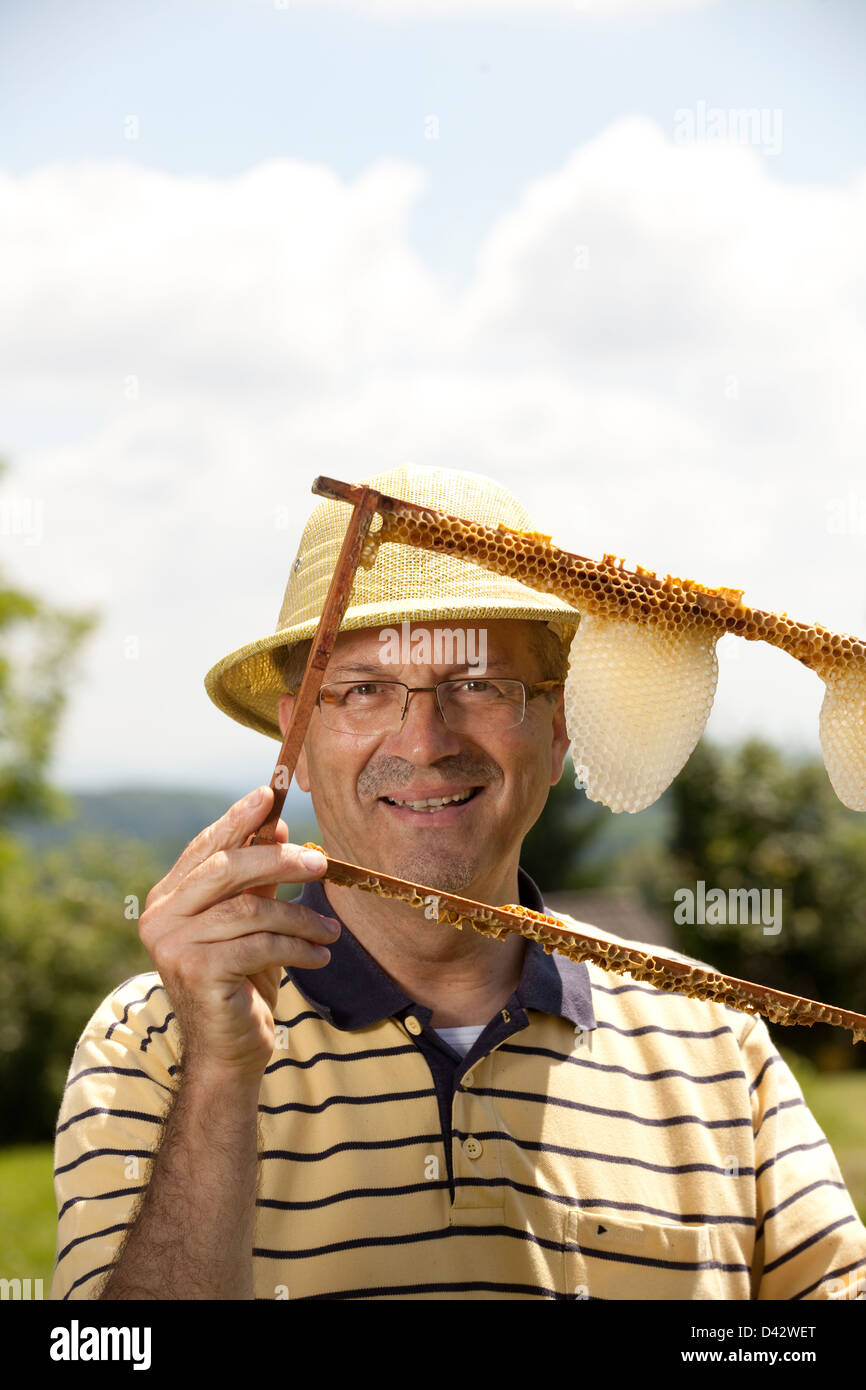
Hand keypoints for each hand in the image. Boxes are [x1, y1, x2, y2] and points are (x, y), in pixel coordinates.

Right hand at [137, 785, 339, 1083]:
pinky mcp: (198, 972)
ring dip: (300, 920)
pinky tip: (320, 956)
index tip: (268, 795)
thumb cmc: (242, 983)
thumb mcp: (249, 923)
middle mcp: (161, 918)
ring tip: (330, 932)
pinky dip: (298, 948)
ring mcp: (174, 945)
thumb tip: (277, 827)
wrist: (229, 1053)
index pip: (205, 849)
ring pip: (251, 910)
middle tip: (320, 862)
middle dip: (277, 860)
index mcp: (168, 900)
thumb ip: (254, 880)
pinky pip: (260, 945)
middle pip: (225, 869)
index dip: (237, 820)